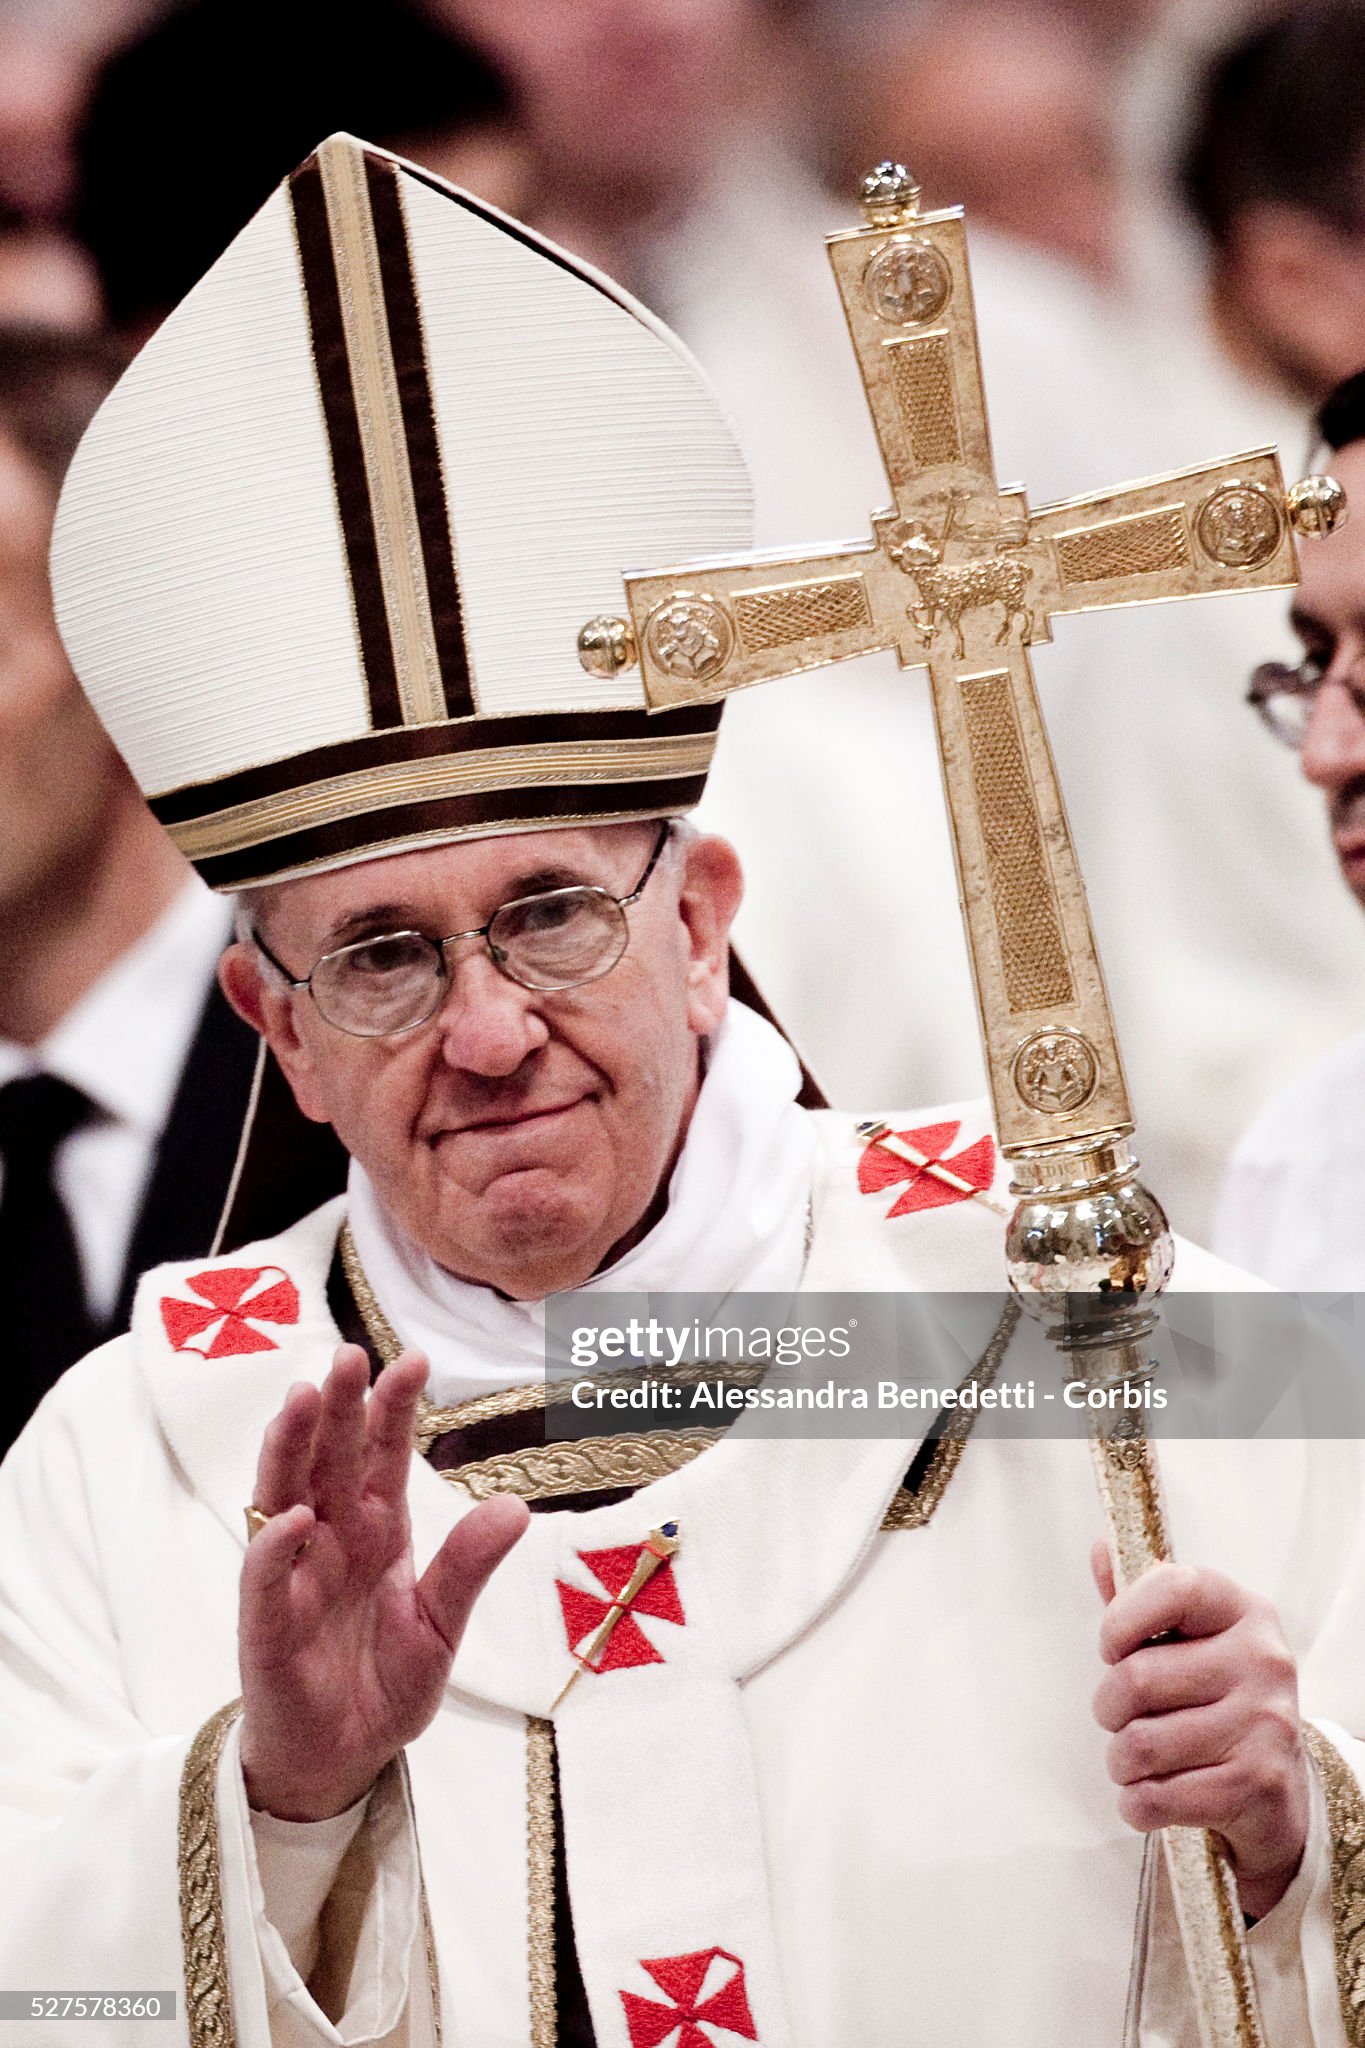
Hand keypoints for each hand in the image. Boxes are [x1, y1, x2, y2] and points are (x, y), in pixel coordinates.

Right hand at [238, 1345, 527, 1820]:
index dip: (394, 1408)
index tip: (415, 1360)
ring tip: (304, 1398)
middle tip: (350, 1354)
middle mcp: (332, 1539)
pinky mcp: (267, 1625)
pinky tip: (297, 1518)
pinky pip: (266, 1577)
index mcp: (377, 1530)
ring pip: (284, 1495)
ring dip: (291, 1448)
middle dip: (339, 1407)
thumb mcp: (443, 1625)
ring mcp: (295, 1577)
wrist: (342, 1761)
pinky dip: (277, 1547)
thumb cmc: (385, 1685)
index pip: (383, 1456)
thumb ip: (468, 1567)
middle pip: (330, 1459)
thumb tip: (516, 1506)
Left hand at [1091, 1545, 1309, 1919]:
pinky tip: (1151, 1795)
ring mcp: (1265, 1723)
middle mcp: (1264, 1661)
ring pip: (1139, 1743)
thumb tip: (1102, 1549)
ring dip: (1121, 1762)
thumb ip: (1143, 1598)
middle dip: (1108, 1709)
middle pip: (1136, 1678)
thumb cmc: (1217, 1703)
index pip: (1173, 1587)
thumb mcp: (1188, 1641)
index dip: (1121, 1618)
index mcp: (1244, 1613)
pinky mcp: (1257, 1784)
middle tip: (1120, 1718)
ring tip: (1138, 1760)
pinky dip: (1136, 1803)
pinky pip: (1156, 1796)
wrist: (1276, 1792)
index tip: (1112, 1649)